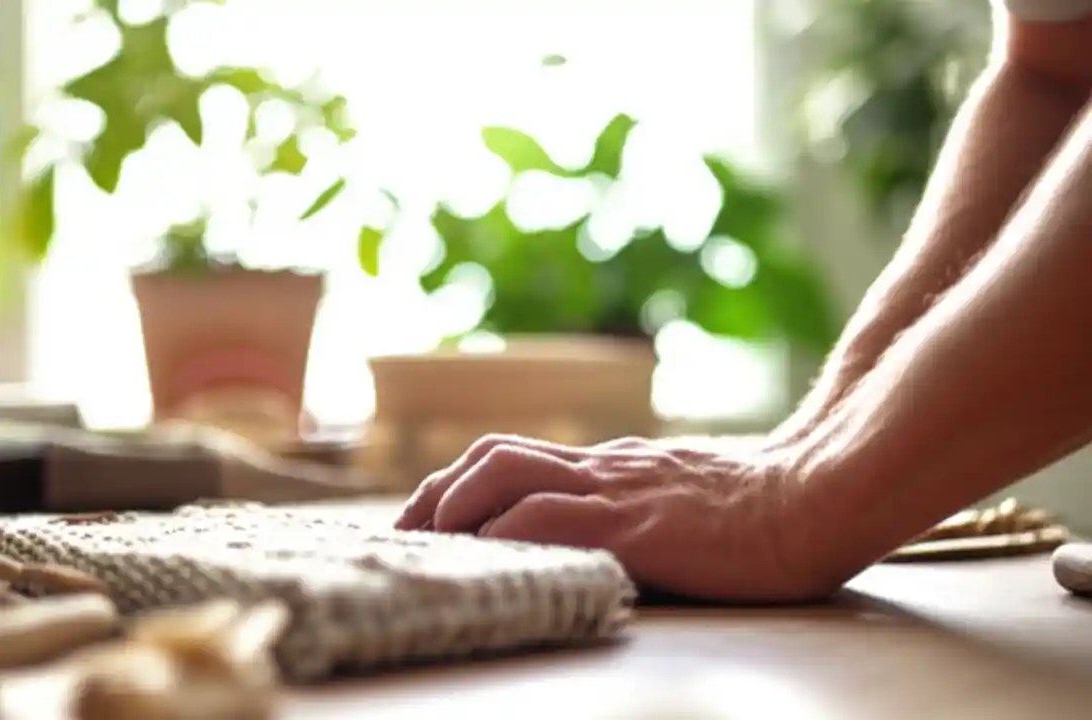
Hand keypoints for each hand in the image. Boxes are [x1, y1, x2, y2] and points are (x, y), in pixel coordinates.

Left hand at [394, 434, 828, 601]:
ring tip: (424, 542)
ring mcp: (614, 491)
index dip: (465, 483)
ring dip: (452, 505)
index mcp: (612, 465)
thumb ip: (644, 499)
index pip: (518, 458)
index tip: (433, 515)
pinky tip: (481, 557)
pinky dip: (501, 534)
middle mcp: (602, 468)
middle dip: (438, 490)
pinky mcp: (632, 523)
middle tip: (406, 531)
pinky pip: (545, 518)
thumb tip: (611, 525)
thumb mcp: (686, 494)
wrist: (818, 495)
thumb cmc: (766, 506)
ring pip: (503, 475)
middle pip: (493, 456)